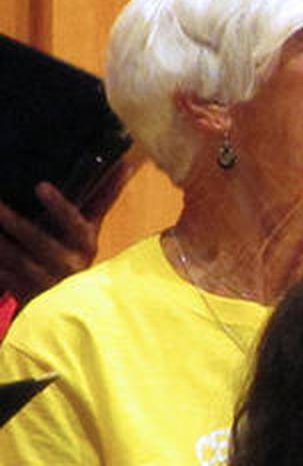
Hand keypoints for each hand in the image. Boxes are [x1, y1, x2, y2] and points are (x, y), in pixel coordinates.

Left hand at [0, 161, 132, 303]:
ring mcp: (47, 281)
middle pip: (40, 241)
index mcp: (86, 243)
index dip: (59, 206)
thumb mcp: (90, 228)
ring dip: (1, 245)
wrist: (72, 301)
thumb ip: (103, 197)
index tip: (41, 186)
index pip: (74, 223)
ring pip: (18, 260)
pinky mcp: (26, 294)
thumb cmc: (77, 252)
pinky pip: (5, 278)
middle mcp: (69, 264)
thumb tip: (127, 164)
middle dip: (16, 223)